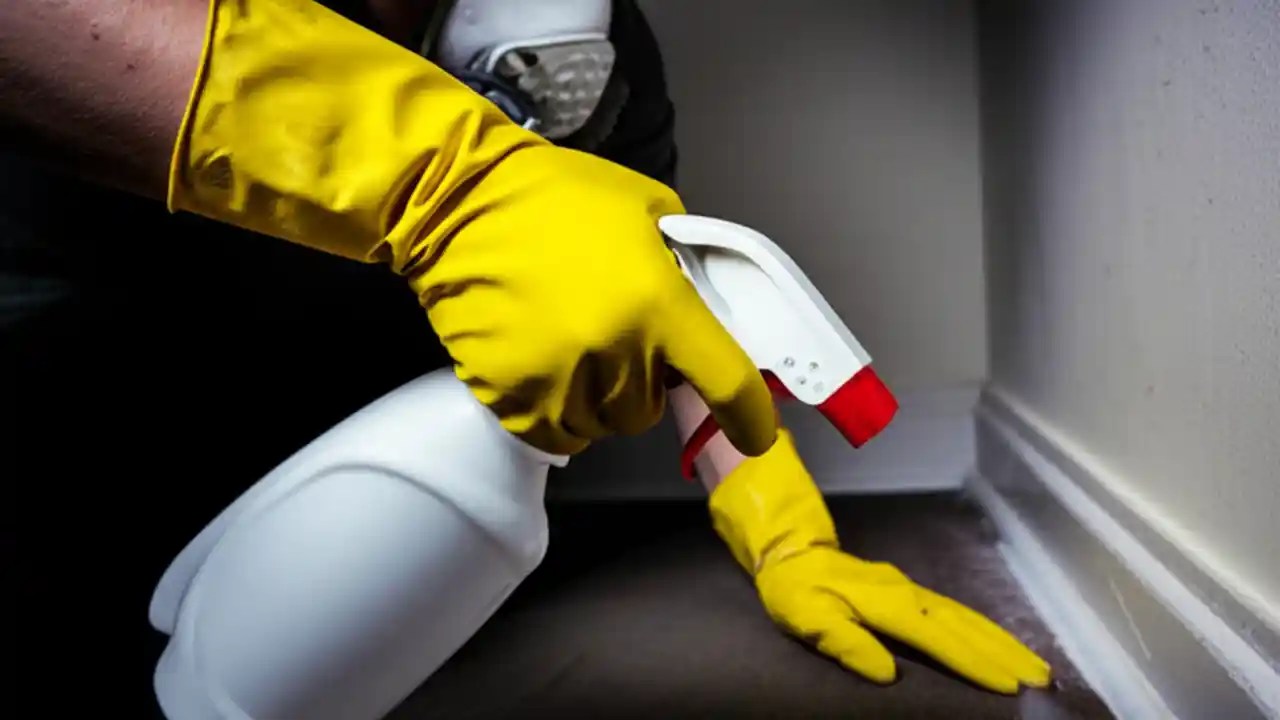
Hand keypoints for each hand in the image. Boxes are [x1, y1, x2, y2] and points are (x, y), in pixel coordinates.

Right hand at [167, 0, 775, 455]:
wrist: (457, 203)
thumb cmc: (552, 197)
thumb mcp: (647, 209)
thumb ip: (687, 264)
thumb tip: (709, 307)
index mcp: (658, 302)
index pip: (726, 381)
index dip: (749, 416)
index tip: (755, 429)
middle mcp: (615, 350)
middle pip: (653, 408)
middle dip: (644, 378)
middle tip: (614, 331)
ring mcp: (560, 380)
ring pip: (605, 424)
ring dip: (599, 396)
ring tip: (571, 340)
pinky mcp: (513, 398)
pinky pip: (558, 433)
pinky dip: (558, 410)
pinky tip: (544, 362)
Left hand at [709, 430, 1050, 693]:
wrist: (789, 551)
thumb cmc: (795, 591)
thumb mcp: (808, 619)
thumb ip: (846, 643)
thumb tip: (886, 673)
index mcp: (886, 604)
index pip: (939, 638)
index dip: (974, 662)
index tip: (1007, 685)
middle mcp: (907, 594)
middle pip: (965, 626)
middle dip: (1004, 653)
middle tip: (1041, 679)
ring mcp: (910, 589)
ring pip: (965, 616)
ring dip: (1001, 640)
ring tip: (1034, 665)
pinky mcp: (908, 590)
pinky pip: (954, 611)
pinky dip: (982, 628)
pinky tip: (997, 642)